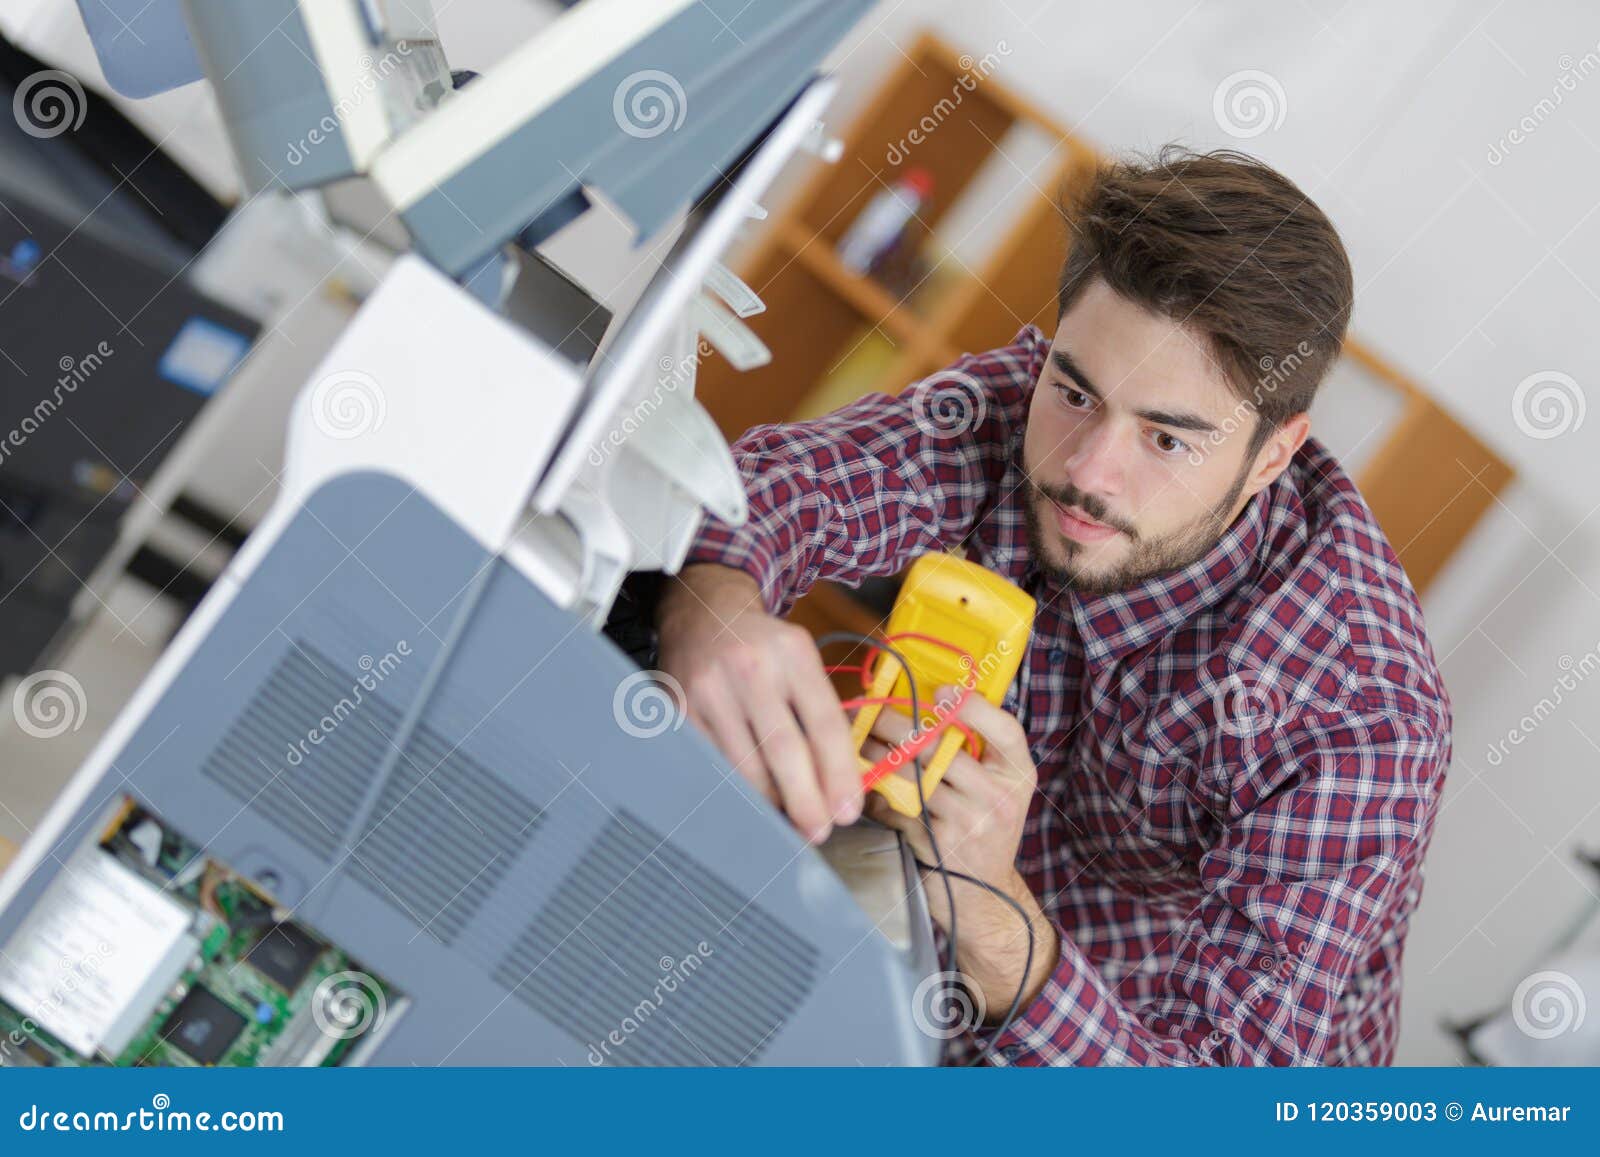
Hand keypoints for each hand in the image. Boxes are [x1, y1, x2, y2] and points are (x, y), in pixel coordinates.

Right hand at [657, 564, 861, 842]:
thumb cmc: (761, 647)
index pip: (824, 724)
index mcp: (793, 654)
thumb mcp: (801, 662)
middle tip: (818, 829)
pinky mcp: (680, 710)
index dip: (839, 775)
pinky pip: (712, 765)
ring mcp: (711, 690)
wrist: (703, 614)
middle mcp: (751, 669)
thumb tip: (840, 783)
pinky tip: (749, 799)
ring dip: (770, 802)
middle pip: (784, 751)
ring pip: (744, 766)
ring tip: (785, 817)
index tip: (847, 811)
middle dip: (806, 801)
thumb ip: (820, 714)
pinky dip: (733, 790)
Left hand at [863, 685, 1057, 1011]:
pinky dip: (881, 797)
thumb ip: (978, 750)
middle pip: (943, 748)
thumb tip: (931, 702)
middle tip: (872, 712)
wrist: (986, 898)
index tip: (941, 689)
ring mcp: (970, 823)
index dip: (973, 706)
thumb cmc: (986, 830)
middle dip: (899, 725)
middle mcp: (1000, 797)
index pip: (1005, 730)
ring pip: (914, 777)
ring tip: (860, 744)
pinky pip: (901, 809)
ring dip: (880, 758)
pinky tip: (868, 787)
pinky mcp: (939, 844)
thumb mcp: (999, 788)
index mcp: (1019, 774)